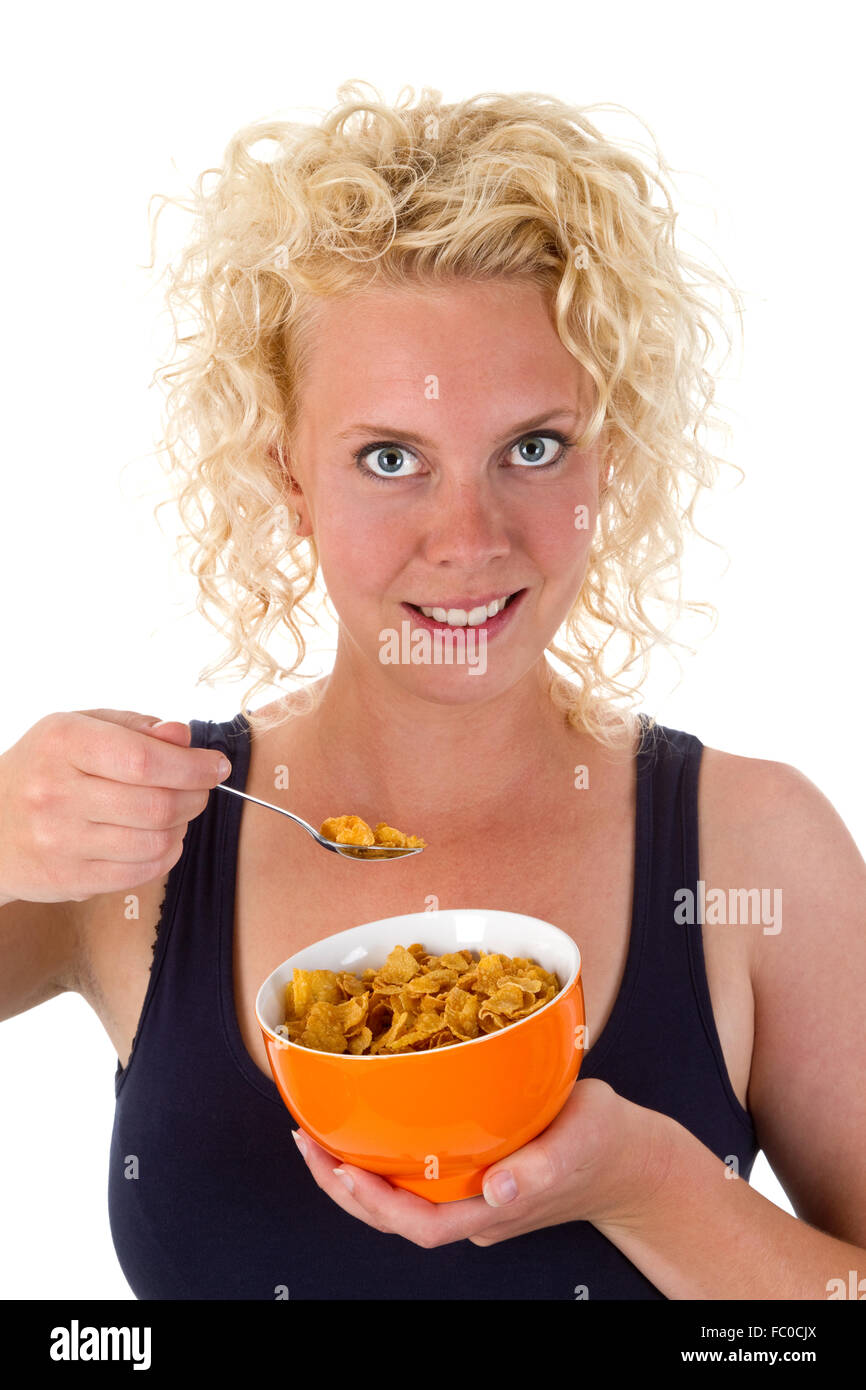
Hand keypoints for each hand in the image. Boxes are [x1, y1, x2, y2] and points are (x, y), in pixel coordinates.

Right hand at [0, 709, 230, 902]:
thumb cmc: (46, 767)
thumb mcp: (80, 728)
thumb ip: (135, 727)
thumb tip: (183, 735)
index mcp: (63, 743)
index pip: (145, 759)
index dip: (192, 766)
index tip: (216, 766)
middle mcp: (56, 792)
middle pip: (157, 805)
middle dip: (195, 796)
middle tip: (200, 789)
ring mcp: (59, 841)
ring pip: (154, 842)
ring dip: (182, 827)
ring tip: (177, 813)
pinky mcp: (66, 878)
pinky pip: (139, 873)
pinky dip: (164, 856)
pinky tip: (161, 839)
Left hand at [291, 1077, 670, 1247]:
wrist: (631, 1158)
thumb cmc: (605, 1146)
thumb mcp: (580, 1145)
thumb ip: (542, 1169)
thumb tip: (500, 1189)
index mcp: (492, 1210)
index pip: (418, 1225)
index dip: (373, 1204)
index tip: (340, 1168)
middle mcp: (472, 1208)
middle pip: (393, 1216)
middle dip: (342, 1187)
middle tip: (306, 1142)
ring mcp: (471, 1193)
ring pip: (398, 1197)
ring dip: (353, 1171)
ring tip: (318, 1134)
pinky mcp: (474, 1170)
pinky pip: (417, 1172)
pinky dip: (384, 1153)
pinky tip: (368, 1123)